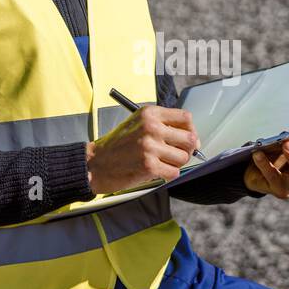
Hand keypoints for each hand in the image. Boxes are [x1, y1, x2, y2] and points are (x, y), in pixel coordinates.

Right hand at [86, 105, 200, 193]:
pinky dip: (168, 175)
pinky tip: (156, 171)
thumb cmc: (117, 145)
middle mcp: (151, 127)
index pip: (186, 117)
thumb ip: (162, 125)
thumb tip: (193, 138)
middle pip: (189, 138)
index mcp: (150, 114)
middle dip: (187, 149)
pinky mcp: (149, 166)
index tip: (187, 139)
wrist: (95, 163)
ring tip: (161, 163)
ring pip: (183, 157)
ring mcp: (150, 147)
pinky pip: (174, 172)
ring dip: (176, 164)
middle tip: (176, 154)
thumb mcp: (138, 123)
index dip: (191, 130)